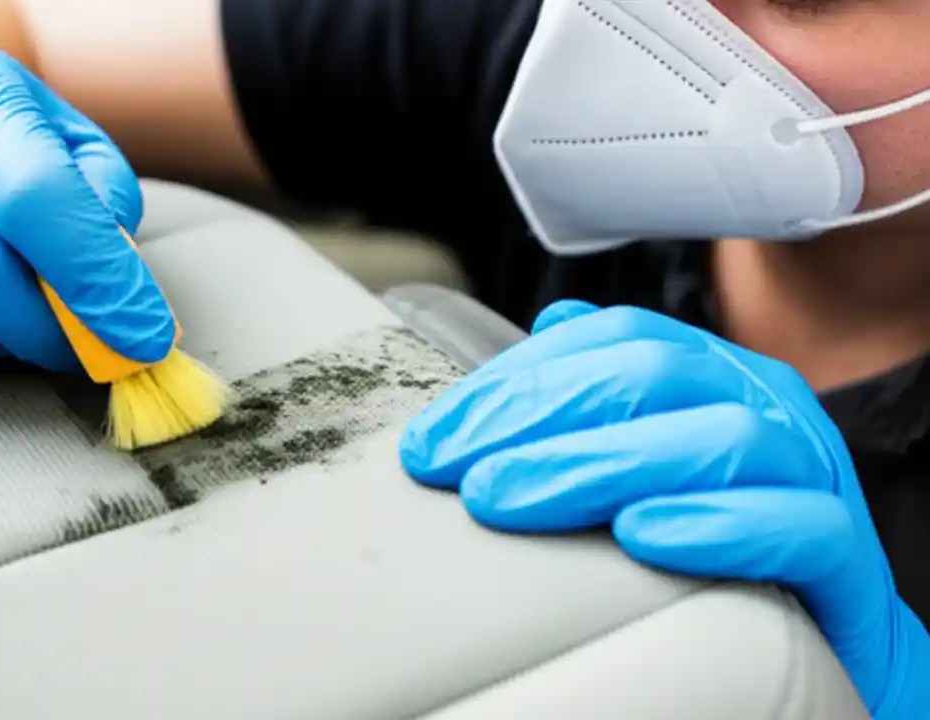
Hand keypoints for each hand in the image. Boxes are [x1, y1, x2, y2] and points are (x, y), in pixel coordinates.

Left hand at [400, 300, 928, 717]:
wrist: (835, 634)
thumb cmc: (725, 538)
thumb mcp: (655, 458)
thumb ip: (603, 399)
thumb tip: (545, 327)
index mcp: (715, 374)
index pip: (614, 342)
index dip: (518, 378)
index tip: (436, 436)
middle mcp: (765, 405)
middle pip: (653, 376)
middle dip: (538, 417)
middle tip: (455, 470)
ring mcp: (811, 473)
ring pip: (716, 438)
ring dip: (600, 464)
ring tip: (510, 498)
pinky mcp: (846, 554)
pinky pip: (795, 525)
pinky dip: (714, 525)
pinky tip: (638, 535)